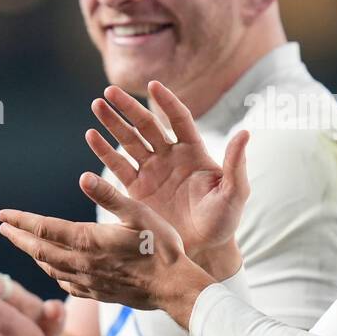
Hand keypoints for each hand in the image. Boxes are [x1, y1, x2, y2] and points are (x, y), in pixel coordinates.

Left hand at [0, 174, 214, 327]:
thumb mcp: (139, 213)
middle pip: (39, 250)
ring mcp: (88, 281)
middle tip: (3, 228)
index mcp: (87, 240)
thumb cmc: (161, 246)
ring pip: (50, 268)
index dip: (20, 220)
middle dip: (19, 237)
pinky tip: (55, 271)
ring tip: (25, 245)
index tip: (3, 214)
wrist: (174, 287)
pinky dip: (53, 274)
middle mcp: (81, 263)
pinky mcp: (98, 293)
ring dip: (33, 255)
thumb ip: (109, 195)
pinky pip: (66, 285)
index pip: (43, 228)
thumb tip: (83, 176)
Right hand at [86, 81, 247, 271]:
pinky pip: (118, 166)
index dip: (166, 102)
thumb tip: (245, 132)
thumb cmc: (224, 220)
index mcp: (194, 151)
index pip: (179, 119)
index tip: (153, 85)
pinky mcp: (136, 190)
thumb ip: (236, 163)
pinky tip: (91, 135)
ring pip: (129, 141)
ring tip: (97, 105)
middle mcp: (170, 156)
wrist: (203, 250)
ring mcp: (152, 171)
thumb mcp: (235, 192)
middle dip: (129, 108)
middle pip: (147, 125)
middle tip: (110, 90)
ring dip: (113, 123)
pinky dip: (104, 151)